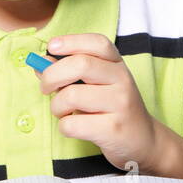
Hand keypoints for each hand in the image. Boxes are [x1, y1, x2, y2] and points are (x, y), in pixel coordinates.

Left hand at [38, 34, 160, 172]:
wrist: (143, 141)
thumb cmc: (112, 109)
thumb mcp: (97, 84)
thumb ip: (69, 71)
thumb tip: (39, 63)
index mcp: (117, 64)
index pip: (97, 43)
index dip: (71, 41)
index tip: (51, 47)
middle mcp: (122, 80)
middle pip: (80, 64)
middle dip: (52, 76)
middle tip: (46, 88)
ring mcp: (120, 105)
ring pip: (72, 96)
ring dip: (57, 106)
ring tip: (63, 112)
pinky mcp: (113, 130)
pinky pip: (73, 124)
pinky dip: (64, 127)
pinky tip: (74, 127)